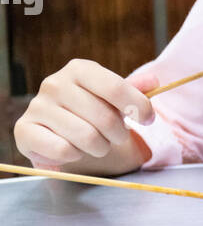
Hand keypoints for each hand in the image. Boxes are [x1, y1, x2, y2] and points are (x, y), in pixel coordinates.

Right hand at [14, 60, 158, 168]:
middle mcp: (55, 83)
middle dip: (119, 134)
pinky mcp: (24, 130)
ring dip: (100, 148)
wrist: (56, 132)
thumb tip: (155, 81)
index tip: (148, 120)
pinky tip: (74, 150)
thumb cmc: (90, 112)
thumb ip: (134, 90)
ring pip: (87, 137)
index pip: (116, 87)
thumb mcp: (112, 98)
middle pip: (105, 117)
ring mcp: (37, 106)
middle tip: (116, 137)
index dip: (139, 107)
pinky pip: (63, 150)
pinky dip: (75, 156)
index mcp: (79, 69)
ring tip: (97, 144)